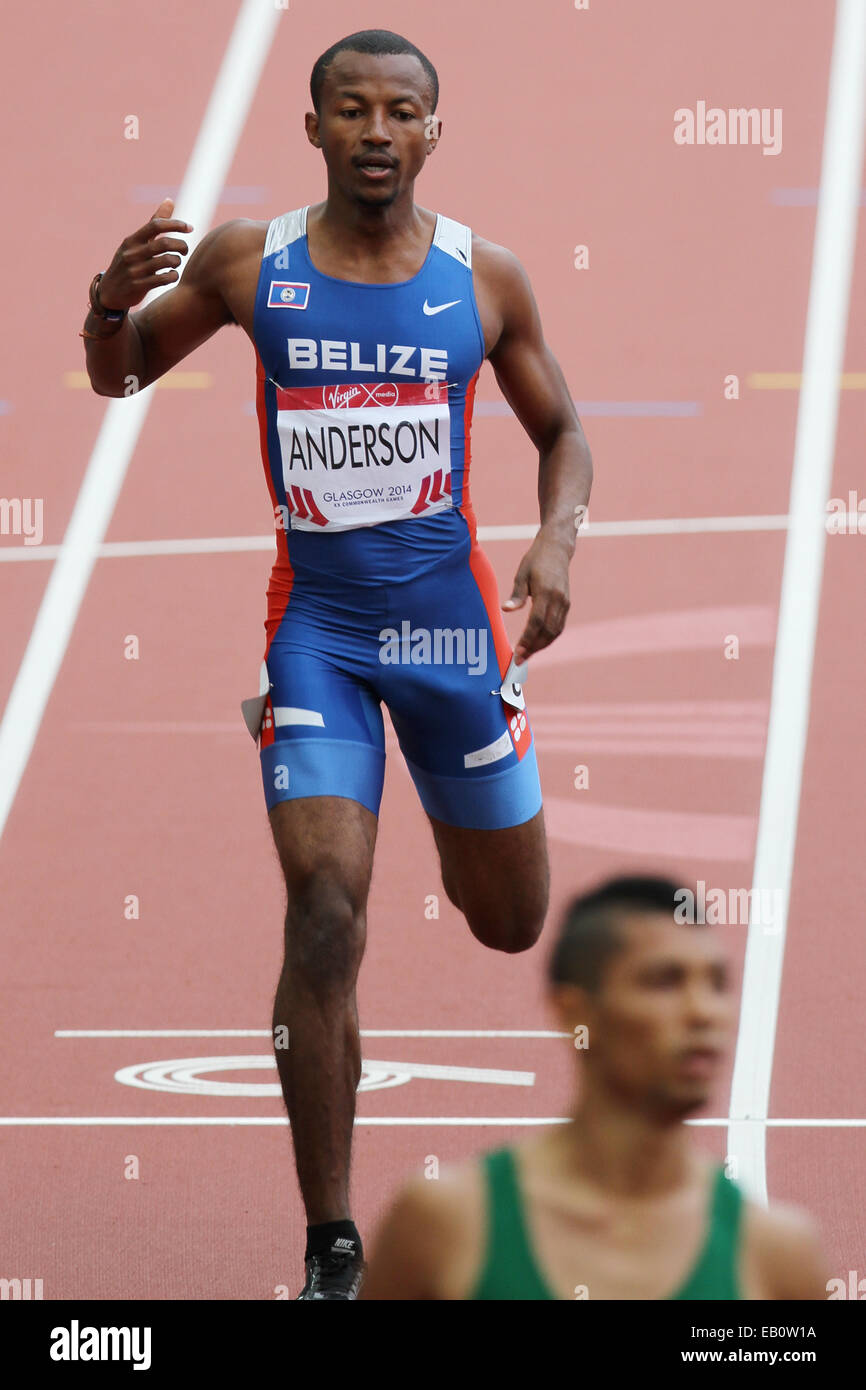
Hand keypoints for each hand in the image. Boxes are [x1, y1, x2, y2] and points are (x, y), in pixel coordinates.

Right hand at [97, 198, 193, 310]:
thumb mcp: (136, 242)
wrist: (109, 292)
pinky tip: (172, 275)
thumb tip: (170, 200)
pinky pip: (163, 279)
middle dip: (181, 245)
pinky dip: (172, 276)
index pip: (156, 225)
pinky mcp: (138, 286)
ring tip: (177, 262)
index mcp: (132, 240)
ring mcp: (135, 270)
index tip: (190, 228)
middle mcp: (132, 253)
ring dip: (177, 261)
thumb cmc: (129, 263)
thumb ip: (154, 223)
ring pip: (166, 261)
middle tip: (185, 250)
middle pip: (164, 243)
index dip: (176, 224)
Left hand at [502, 530, 571, 664]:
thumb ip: (516, 595)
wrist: (557, 548)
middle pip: (548, 632)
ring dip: (542, 646)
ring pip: (555, 632)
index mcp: (545, 592)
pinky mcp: (566, 603)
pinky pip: (559, 626)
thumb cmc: (535, 560)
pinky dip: (549, 637)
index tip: (517, 653)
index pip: (536, 622)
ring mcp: (565, 602)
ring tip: (527, 654)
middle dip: (534, 648)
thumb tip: (505, 610)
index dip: (527, 640)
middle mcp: (558, 599)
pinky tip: (537, 643)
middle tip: (520, 660)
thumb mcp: (522, 574)